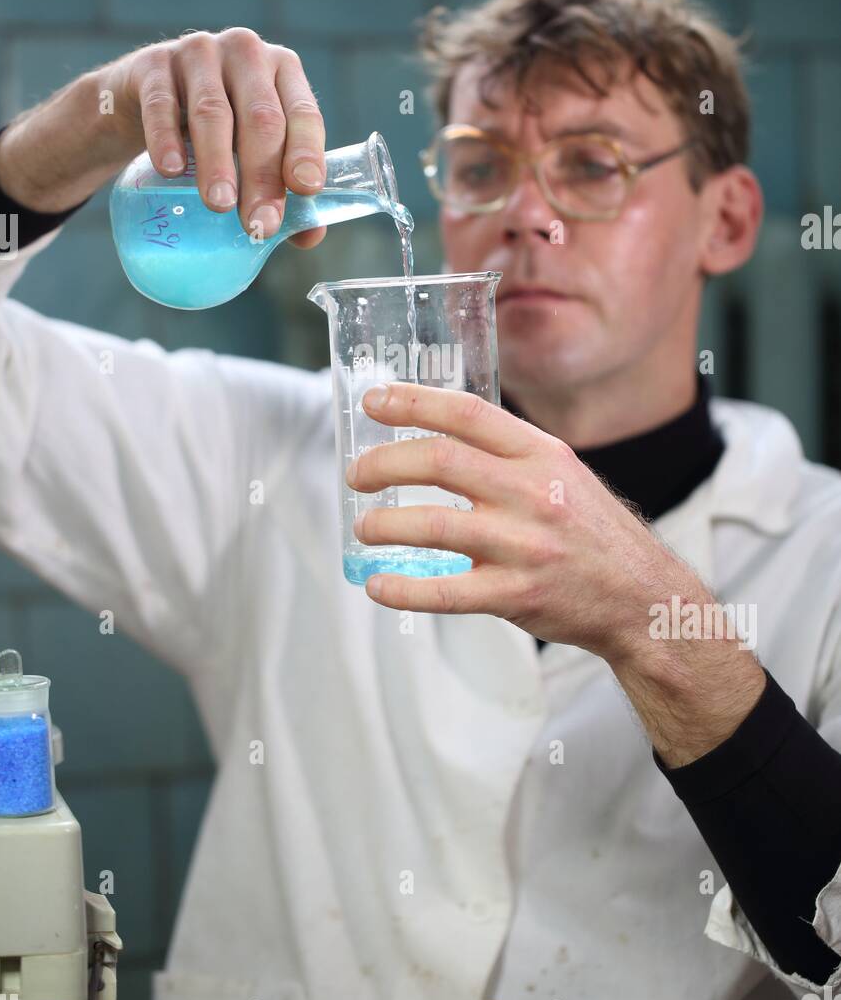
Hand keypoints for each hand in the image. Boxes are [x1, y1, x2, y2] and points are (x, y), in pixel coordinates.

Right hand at [0, 28, 327, 248]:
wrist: (140, 102)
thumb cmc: (214, 129)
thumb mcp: (250, 149)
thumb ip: (282, 187)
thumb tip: (310, 235)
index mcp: (283, 71)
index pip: (303, 113)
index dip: (307, 151)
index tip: (306, 190)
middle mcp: (246, 54)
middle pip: (261, 118)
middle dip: (262, 176)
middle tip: (259, 224)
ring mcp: (198, 53)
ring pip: (213, 112)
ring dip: (218, 163)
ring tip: (220, 205)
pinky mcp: (153, 64)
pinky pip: (160, 103)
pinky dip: (166, 138)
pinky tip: (171, 170)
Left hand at [345, 381, 707, 664]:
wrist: (641, 597)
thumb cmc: (592, 532)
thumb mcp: (562, 472)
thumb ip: (508, 453)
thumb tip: (436, 433)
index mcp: (541, 454)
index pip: (466, 412)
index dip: (412, 402)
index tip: (373, 402)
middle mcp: (533, 492)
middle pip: (440, 461)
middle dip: (384, 463)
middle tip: (357, 474)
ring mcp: (525, 545)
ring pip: (433, 525)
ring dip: (384, 525)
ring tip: (365, 528)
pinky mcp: (516, 595)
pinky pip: (444, 592)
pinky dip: (402, 588)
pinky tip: (377, 585)